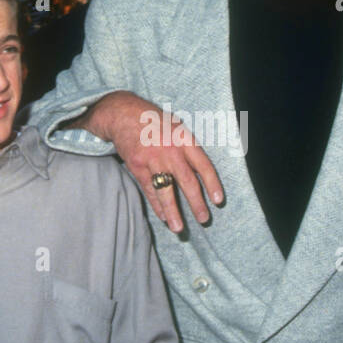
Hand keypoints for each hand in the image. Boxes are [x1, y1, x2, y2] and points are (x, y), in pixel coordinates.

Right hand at [80, 91, 224, 233]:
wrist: (124, 114)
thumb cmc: (155, 122)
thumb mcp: (177, 126)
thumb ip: (188, 148)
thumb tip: (201, 172)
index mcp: (185, 139)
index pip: (203, 165)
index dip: (212, 184)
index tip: (219, 201)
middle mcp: (171, 150)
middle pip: (187, 181)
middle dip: (196, 203)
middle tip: (204, 219)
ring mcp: (153, 159)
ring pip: (166, 190)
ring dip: (173, 211)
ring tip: (179, 228)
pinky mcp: (138, 166)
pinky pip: (149, 190)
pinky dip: (156, 205)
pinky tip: (164, 217)